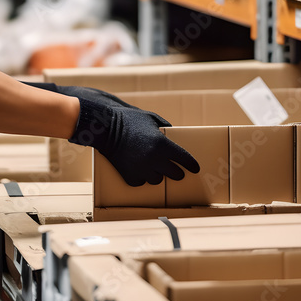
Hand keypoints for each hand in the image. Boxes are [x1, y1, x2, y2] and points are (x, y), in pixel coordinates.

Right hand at [29, 82, 198, 186]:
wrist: (104, 128)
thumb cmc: (128, 120)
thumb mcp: (150, 118)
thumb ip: (164, 126)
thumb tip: (173, 133)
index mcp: (162, 144)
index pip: (185, 159)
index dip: (192, 164)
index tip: (195, 168)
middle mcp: (154, 159)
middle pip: (175, 174)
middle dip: (177, 172)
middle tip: (177, 171)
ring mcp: (142, 169)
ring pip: (158, 180)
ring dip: (158, 175)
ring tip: (155, 169)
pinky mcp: (130, 176)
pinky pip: (142, 182)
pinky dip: (142, 178)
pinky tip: (140, 171)